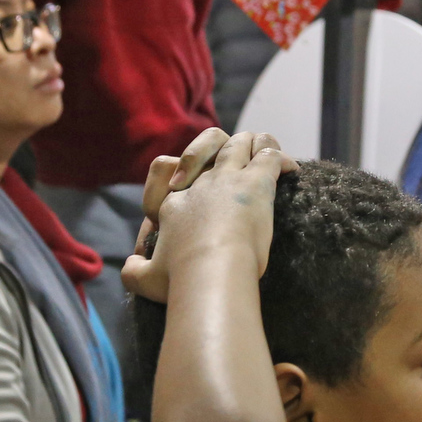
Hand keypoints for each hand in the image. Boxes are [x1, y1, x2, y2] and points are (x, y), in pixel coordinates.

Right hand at [120, 131, 293, 304]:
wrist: (208, 274)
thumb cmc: (180, 280)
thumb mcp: (146, 279)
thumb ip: (134, 272)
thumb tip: (129, 266)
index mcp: (174, 202)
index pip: (173, 176)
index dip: (181, 185)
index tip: (188, 200)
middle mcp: (200, 184)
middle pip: (210, 145)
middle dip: (220, 146)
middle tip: (231, 160)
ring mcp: (228, 179)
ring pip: (241, 141)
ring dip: (255, 143)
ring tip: (265, 152)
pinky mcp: (255, 183)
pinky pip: (270, 156)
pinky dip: (282, 159)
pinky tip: (291, 170)